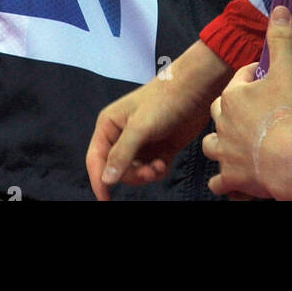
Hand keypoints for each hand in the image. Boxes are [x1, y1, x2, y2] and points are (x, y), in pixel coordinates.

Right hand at [86, 42, 230, 200]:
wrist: (195, 91)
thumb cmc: (164, 101)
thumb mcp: (140, 127)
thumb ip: (122, 154)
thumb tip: (106, 180)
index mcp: (109, 125)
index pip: (95, 158)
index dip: (98, 180)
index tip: (106, 201)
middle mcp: (121, 135)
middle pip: (116, 169)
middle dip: (131, 176)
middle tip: (148, 173)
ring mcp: (140, 143)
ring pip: (134, 173)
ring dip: (145, 175)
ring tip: (158, 167)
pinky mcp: (158, 149)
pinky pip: (150, 171)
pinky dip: (156, 171)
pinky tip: (164, 163)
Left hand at [203, 7, 291, 200]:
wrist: (289, 158)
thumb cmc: (286, 113)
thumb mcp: (287, 71)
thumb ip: (281, 40)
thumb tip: (280, 8)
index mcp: (232, 96)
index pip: (238, 80)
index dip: (251, 77)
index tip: (264, 78)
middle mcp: (222, 123)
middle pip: (219, 111)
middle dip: (231, 110)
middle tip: (252, 112)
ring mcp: (224, 153)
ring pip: (212, 145)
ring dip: (221, 144)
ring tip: (234, 144)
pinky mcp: (231, 179)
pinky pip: (219, 182)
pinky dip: (225, 181)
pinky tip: (234, 179)